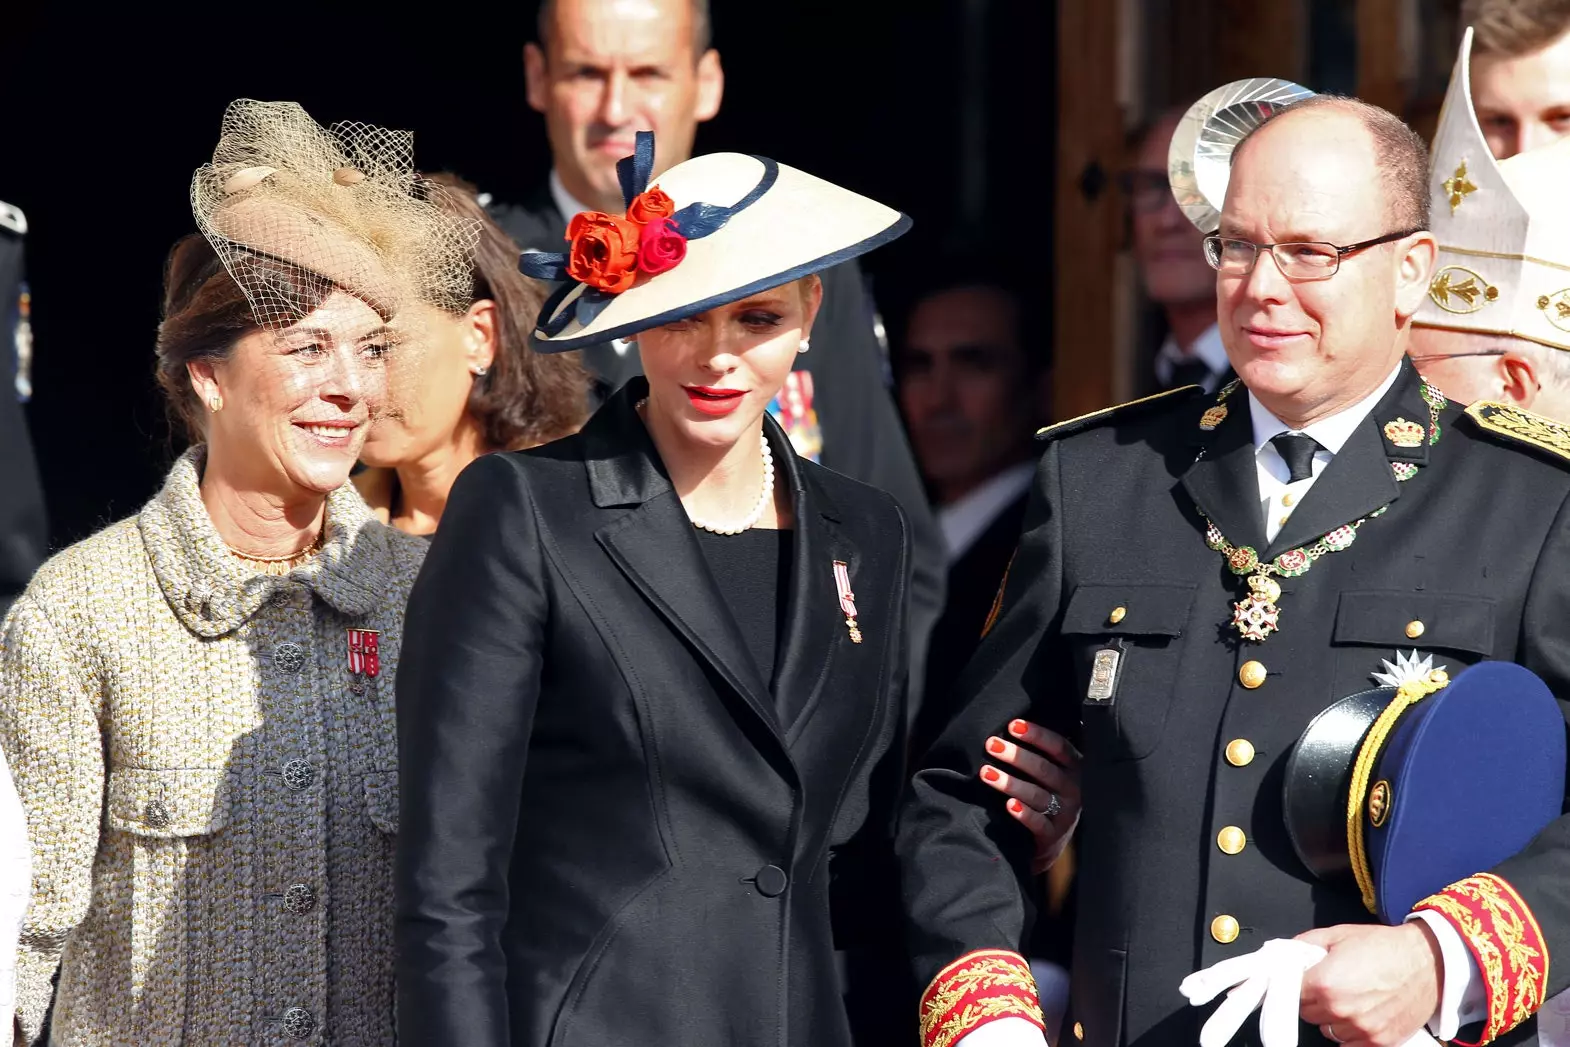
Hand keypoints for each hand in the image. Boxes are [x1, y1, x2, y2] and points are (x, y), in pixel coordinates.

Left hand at [978, 719, 1081, 872]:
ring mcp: (1066, 813)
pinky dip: (1024, 814)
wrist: (1054, 841)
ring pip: (1037, 795)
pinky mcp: (1053, 835)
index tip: (1012, 725)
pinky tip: (1008, 805)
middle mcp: (1074, 789)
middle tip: (991, 744)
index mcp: (1076, 769)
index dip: (1037, 735)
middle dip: (1017, 756)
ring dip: (1011, 783)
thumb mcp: (1054, 773)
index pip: (1059, 747)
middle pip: (1045, 770)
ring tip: (985, 772)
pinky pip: (1038, 823)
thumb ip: (1042, 752)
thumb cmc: (1049, 794)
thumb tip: (1011, 724)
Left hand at [1297, 922, 1441, 1046]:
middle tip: (1330, 987)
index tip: (1306, 981)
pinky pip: (1349, 1045)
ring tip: (1349, 1000)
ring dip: (1332, 1018)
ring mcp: (1360, 1029)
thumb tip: (1288, 953)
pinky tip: (1360, 1016)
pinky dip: (1350, 1034)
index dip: (1299, 985)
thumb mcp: (1339, 934)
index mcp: (1325, 983)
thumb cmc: (1384, 947)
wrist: (1427, 962)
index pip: (1293, 993)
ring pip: (1328, 1031)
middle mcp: (1340, 1009)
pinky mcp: (1379, 1042)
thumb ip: (1307, 944)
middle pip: (1308, 1014)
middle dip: (1314, 1000)